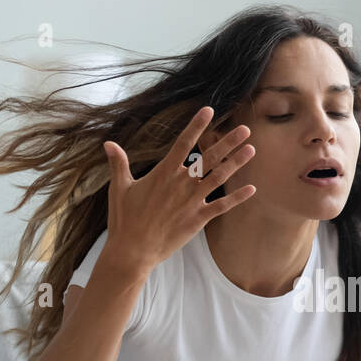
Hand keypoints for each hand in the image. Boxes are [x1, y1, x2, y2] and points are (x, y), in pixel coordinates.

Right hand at [101, 105, 255, 276]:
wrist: (133, 250)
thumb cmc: (125, 219)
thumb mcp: (119, 188)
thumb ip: (118, 164)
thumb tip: (108, 143)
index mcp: (163, 173)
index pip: (183, 143)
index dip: (196, 126)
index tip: (209, 110)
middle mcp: (181, 184)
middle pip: (209, 158)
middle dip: (228, 142)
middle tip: (245, 129)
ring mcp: (192, 201)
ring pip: (219, 178)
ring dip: (236, 163)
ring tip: (251, 150)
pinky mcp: (198, 219)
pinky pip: (222, 206)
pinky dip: (237, 198)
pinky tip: (252, 189)